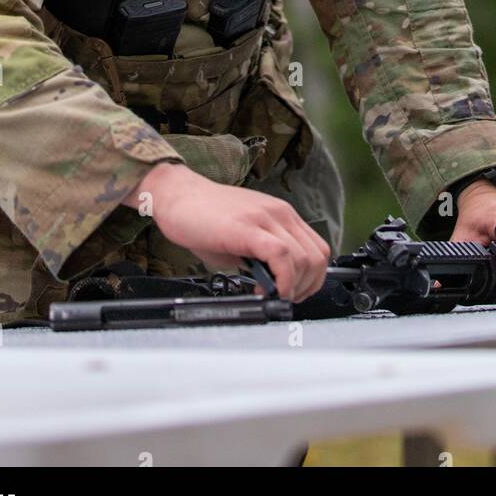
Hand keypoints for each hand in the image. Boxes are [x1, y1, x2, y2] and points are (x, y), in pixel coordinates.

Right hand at [123, 162, 329, 302]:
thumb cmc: (203, 217)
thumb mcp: (240, 239)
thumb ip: (261, 258)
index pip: (318, 249)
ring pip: (304, 258)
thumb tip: (272, 284)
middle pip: (317, 257)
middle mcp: (279, 213)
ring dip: (294, 287)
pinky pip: (281, 256)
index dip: (313, 279)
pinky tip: (267, 291)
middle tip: (284, 299)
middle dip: (306, 288)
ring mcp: (265, 218)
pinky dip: (282, 280)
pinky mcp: (248, 227)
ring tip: (272, 296)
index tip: (295, 293)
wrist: (177, 195)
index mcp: (281, 215)